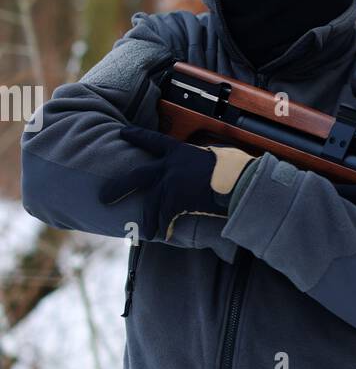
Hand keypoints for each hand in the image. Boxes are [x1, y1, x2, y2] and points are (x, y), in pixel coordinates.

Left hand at [98, 126, 255, 240]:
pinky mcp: (175, 200)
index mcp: (180, 151)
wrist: (238, 181)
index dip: (137, 136)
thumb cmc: (235, 169)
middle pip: (137, 176)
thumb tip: (203, 170)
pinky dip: (164, 228)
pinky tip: (163, 236)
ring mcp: (171, 183)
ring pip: (151, 204)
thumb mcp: (215, 157)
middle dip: (118, 187)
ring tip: (144, 232)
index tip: (122, 132)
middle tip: (103, 197)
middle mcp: (170, 166)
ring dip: (148, 220)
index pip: (154, 141)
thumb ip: (201, 162)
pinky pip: (165, 217)